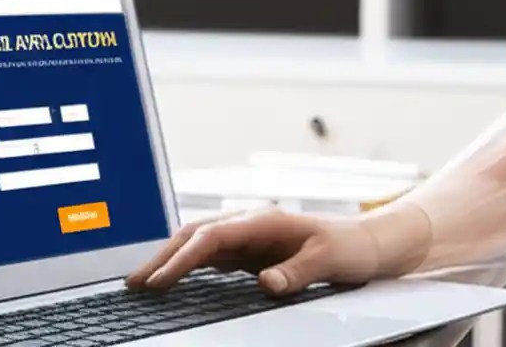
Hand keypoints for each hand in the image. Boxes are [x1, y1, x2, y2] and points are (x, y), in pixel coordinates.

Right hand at [125, 207, 379, 295]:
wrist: (371, 241)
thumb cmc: (351, 247)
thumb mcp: (330, 260)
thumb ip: (297, 272)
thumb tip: (265, 284)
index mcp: (263, 221)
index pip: (209, 239)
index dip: (180, 260)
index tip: (158, 283)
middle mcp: (250, 224)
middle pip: (194, 235)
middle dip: (162, 257)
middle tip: (134, 284)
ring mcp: (250, 236)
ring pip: (199, 243)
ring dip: (170, 259)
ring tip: (144, 282)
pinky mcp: (253, 250)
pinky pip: (211, 255)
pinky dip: (188, 265)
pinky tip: (175, 279)